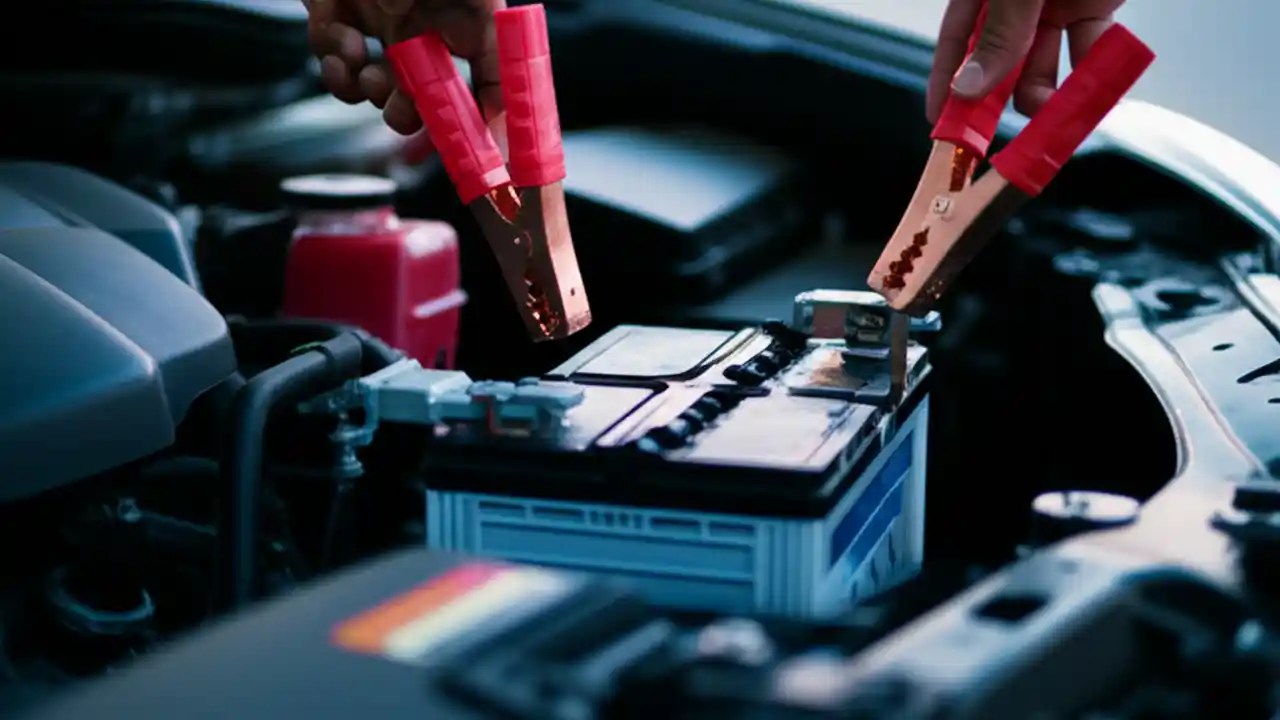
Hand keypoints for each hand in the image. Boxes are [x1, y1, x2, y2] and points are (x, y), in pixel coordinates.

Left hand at [305, 0, 505, 135]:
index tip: (481, 148)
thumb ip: (434, 5)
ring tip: (360, 67)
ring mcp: (386, 29)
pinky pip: (341, 67)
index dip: (492, 117)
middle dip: (416, 114)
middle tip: (400, 113)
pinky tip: (339, 42)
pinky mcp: (344, 24)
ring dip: (371, 92)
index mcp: (470, 16)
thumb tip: (408, 20)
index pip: (495, 77)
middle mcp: (431, 28)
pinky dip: (336, 66)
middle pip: (434, 96)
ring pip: (383, 90)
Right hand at [926, 0, 1123, 122]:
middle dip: (997, 98)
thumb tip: (966, 89)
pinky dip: (1095, 74)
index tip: (940, 125)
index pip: (955, 42)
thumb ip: (1000, 34)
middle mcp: (1016, 0)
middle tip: (995, 137)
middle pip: (997, 61)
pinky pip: (1091, 50)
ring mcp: (1057, 3)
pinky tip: (1093, 96)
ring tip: (1050, 116)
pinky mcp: (1098, 4)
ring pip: (1044, 64)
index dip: (946, 83)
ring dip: (1047, 94)